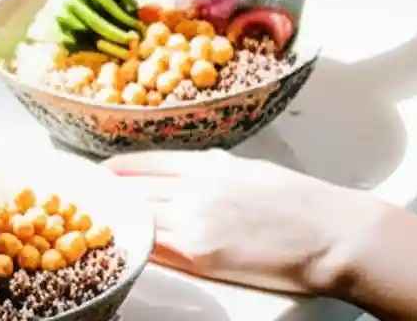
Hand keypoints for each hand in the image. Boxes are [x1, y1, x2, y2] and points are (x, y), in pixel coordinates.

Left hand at [104, 149, 380, 296]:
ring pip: (137, 215)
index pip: (147, 161)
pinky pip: (154, 248)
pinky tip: (122, 249)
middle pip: (133, 187)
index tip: (98, 174)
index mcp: (212, 163)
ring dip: (116, 220)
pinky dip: (135, 246)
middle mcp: (196, 186)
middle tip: (83, 202)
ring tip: (94, 227)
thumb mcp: (255, 172)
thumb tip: (197, 176)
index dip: (117, 169)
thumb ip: (219, 173)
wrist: (333, 233)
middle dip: (107, 195)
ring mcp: (194, 219)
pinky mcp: (200, 253)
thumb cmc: (305, 205)